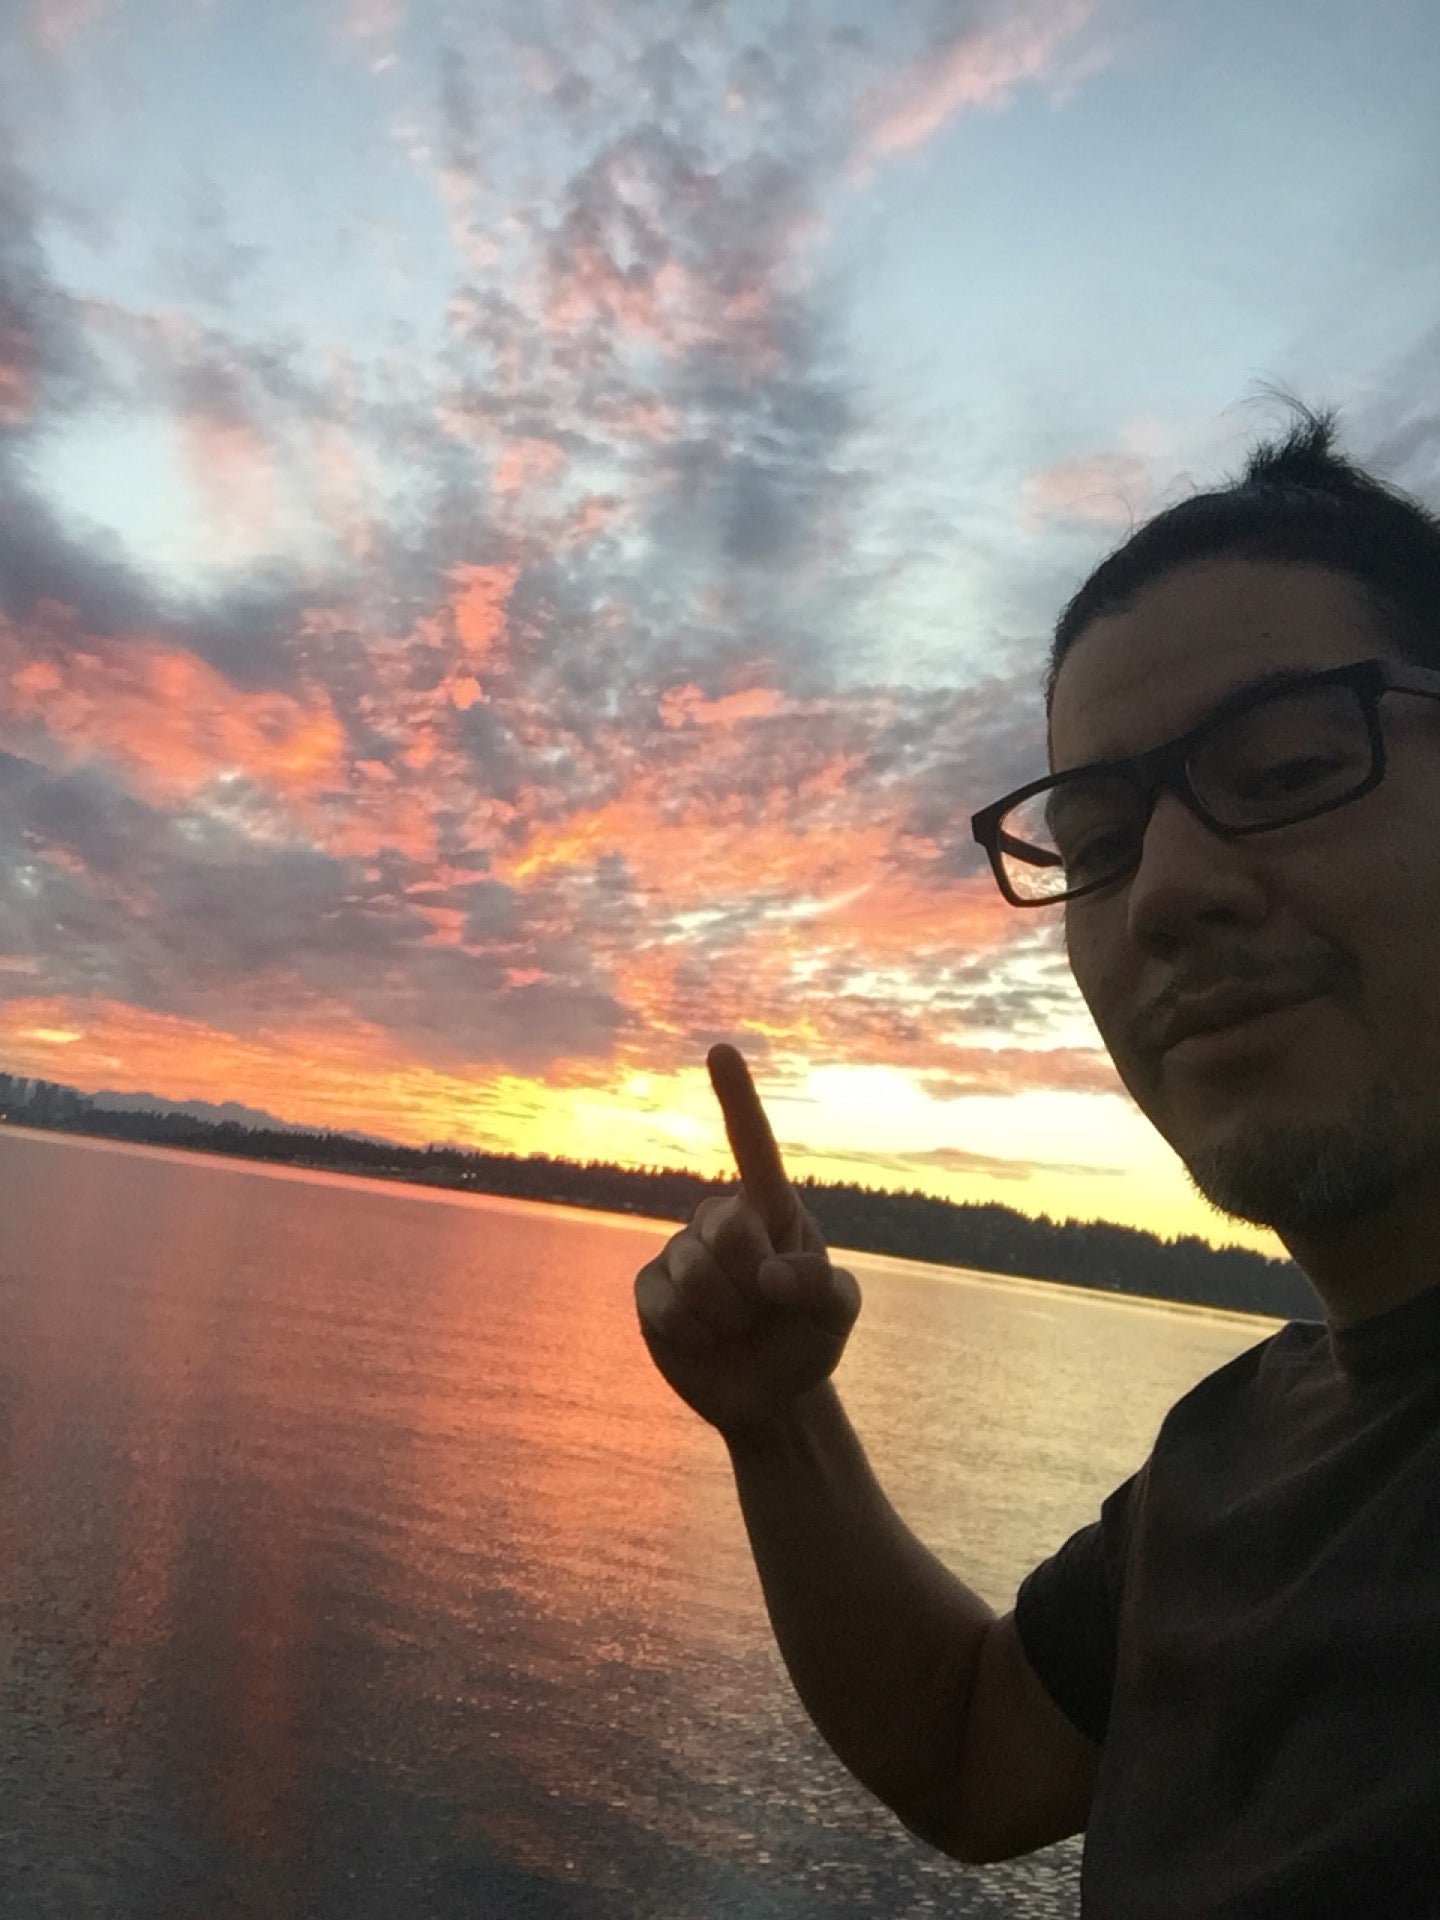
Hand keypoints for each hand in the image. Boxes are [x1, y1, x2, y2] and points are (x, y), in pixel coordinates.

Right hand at [634, 1043, 860, 1436]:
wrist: (769, 1393)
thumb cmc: (808, 1338)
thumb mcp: (838, 1313)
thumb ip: (823, 1287)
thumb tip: (769, 1277)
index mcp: (771, 1209)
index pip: (751, 1146)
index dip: (735, 1098)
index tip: (720, 1050)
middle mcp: (721, 1219)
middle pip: (728, 1230)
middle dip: (753, 1281)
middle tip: (765, 1310)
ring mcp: (680, 1251)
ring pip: (695, 1273)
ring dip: (726, 1317)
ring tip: (736, 1329)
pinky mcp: (649, 1289)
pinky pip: (665, 1306)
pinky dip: (693, 1335)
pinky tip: (703, 1340)